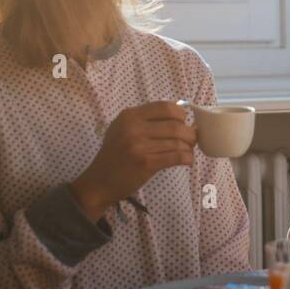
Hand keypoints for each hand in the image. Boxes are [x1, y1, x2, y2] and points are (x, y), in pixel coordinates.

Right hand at [70, 101, 196, 220]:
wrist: (99, 182)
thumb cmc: (114, 155)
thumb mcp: (122, 129)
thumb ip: (144, 120)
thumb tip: (178, 115)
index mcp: (129, 115)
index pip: (165, 107)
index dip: (180, 115)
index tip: (183, 123)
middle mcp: (134, 127)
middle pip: (176, 125)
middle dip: (189, 133)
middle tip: (191, 140)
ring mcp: (139, 145)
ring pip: (178, 141)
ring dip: (189, 147)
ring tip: (187, 151)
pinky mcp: (146, 163)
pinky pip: (176, 156)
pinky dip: (187, 158)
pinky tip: (187, 161)